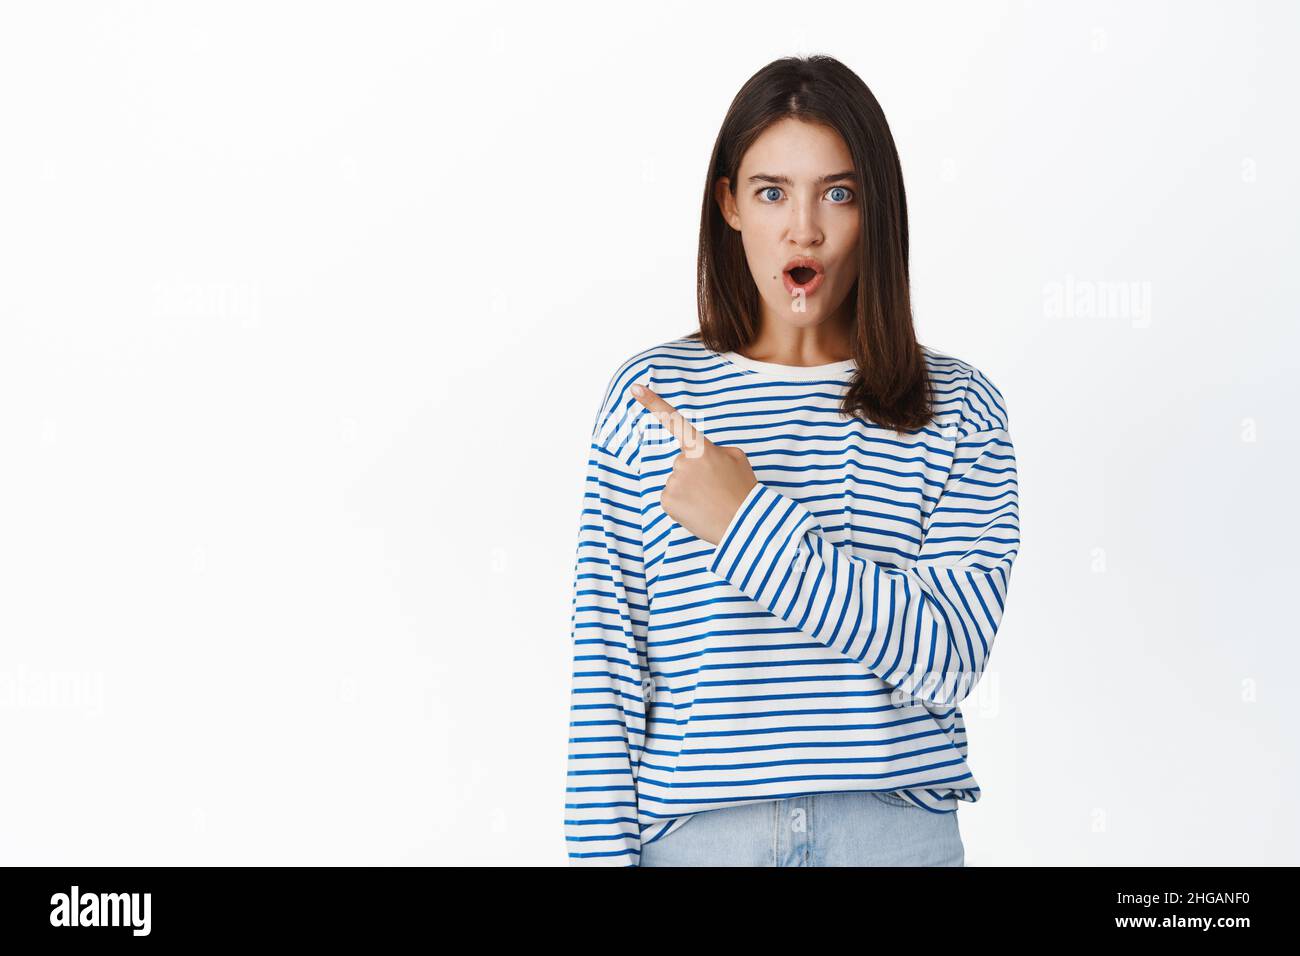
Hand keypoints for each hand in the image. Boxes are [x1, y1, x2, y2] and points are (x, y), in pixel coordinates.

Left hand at [630, 382, 757, 544]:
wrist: (744, 524)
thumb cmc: (743, 489)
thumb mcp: (737, 458)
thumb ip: (715, 450)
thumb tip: (702, 456)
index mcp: (701, 448)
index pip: (675, 421)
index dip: (653, 403)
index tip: (634, 388)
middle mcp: (682, 462)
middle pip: (682, 462)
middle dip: (695, 473)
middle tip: (715, 488)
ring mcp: (673, 481)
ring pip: (677, 481)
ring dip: (690, 490)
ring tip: (710, 501)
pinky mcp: (667, 501)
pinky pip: (671, 497)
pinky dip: (682, 504)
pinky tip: (698, 510)